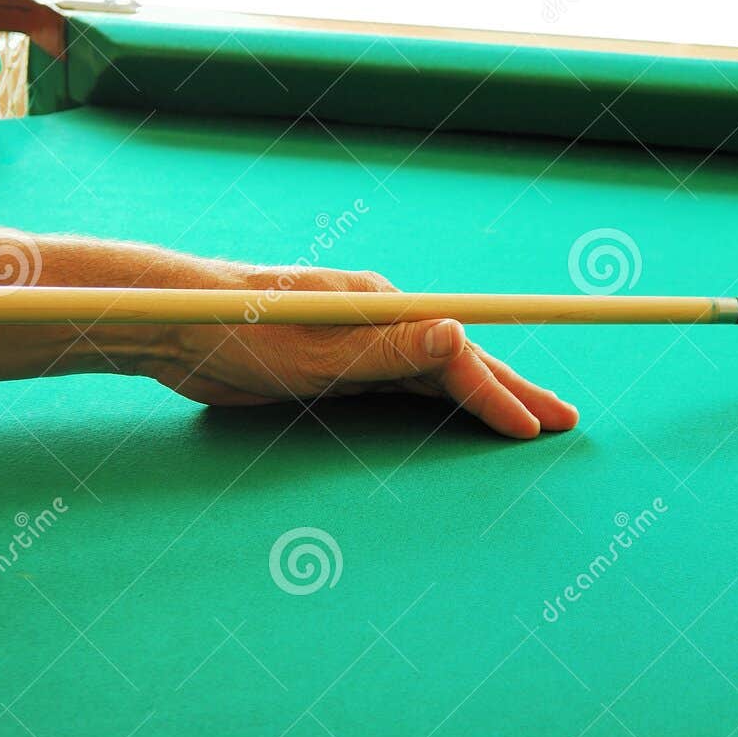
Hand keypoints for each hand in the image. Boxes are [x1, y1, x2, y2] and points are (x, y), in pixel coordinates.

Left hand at [140, 266, 578, 438]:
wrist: (173, 322)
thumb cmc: (237, 329)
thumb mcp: (313, 349)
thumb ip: (386, 348)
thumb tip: (458, 335)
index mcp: (381, 307)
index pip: (458, 355)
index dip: (499, 394)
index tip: (535, 428)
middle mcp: (379, 317)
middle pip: (461, 358)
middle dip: (513, 389)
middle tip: (563, 420)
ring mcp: (360, 337)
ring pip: (436, 371)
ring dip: (483, 395)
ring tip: (526, 418)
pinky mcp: (336, 359)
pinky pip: (405, 381)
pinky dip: (440, 398)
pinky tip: (456, 409)